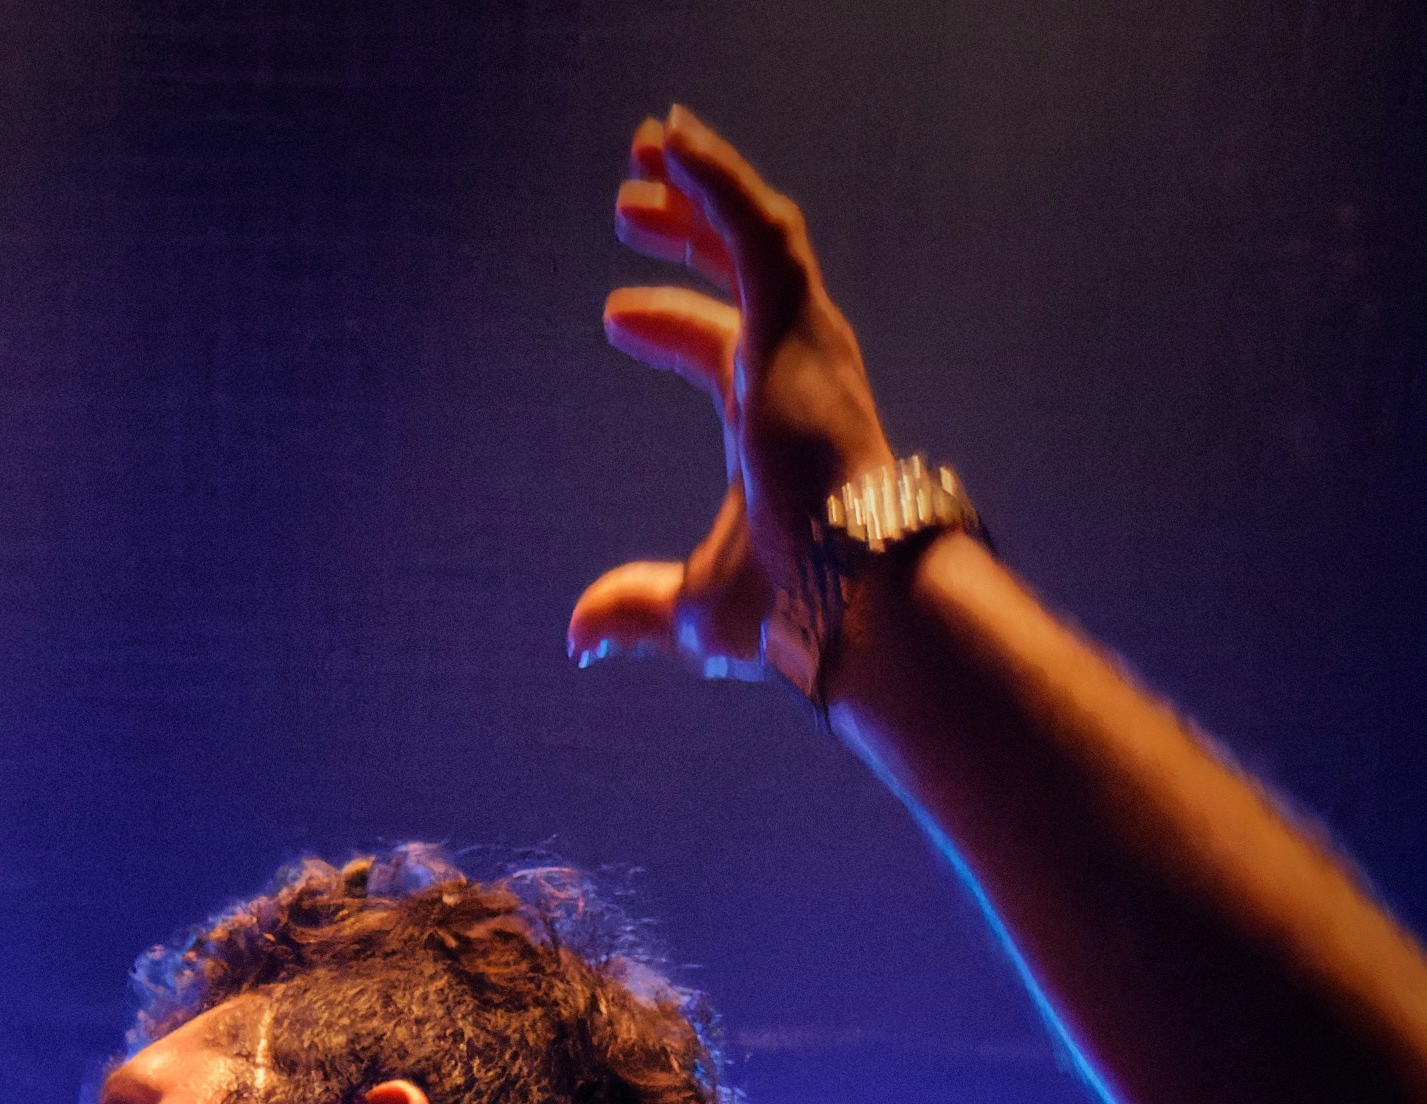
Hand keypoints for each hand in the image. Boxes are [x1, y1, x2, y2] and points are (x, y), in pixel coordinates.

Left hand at [568, 108, 903, 685]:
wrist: (848, 595)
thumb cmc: (791, 610)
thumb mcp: (694, 609)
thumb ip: (636, 607)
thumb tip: (578, 638)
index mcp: (777, 426)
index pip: (721, 352)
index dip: (670, 329)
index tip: (613, 317)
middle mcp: (798, 372)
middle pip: (740, 278)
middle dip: (688, 231)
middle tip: (628, 203)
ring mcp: (804, 340)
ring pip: (755, 233)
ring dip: (703, 182)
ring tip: (651, 141)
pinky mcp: (796, 320)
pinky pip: (756, 225)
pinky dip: (718, 178)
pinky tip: (675, 143)